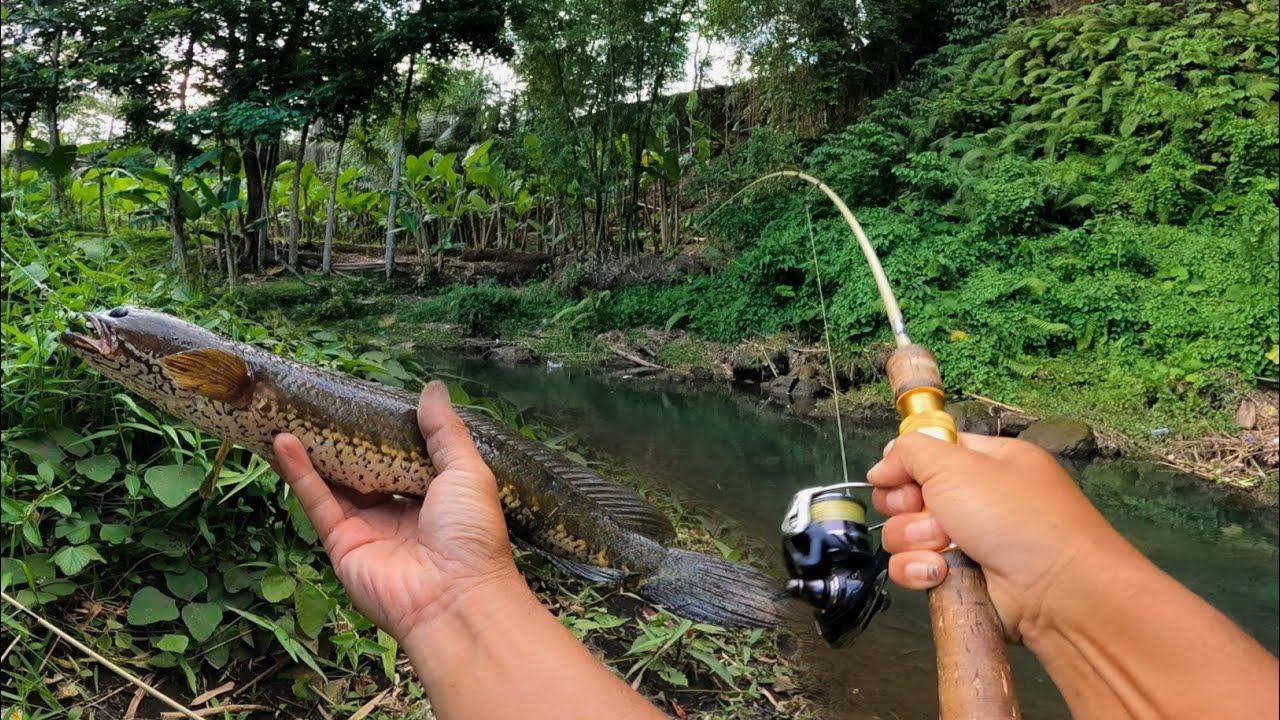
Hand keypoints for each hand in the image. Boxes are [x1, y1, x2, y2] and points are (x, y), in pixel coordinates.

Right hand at [273, 381, 518, 640]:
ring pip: (337, 483)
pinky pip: (319, 503)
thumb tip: (432, 388)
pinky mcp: (342, 544)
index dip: (388, 431)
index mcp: (436, 496)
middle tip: (322, 402)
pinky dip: (300, 473)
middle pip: (367, 469)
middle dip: (346, 440)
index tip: (367, 399)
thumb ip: (445, 432)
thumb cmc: (471, 532)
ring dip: (315, 451)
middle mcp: (401, 512)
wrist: (454, 597)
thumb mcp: (468, 471)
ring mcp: (369, 529)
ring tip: (292, 413)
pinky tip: (284, 441)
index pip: (405, 457)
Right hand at [868, 432, 1123, 642]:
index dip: (904, 465)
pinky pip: (917, 569)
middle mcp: (978, 499)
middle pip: (911, 495)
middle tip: (924, 511)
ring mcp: (969, 541)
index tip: (891, 477)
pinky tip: (939, 573)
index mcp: (988, 462)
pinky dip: (919, 571)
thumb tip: (884, 462)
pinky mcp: (961, 578)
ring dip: (915, 541)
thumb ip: (912, 451)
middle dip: (908, 506)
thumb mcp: (958, 464)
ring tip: (943, 547)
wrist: (1057, 591)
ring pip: (907, 535)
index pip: (930, 453)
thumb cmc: (1016, 517)